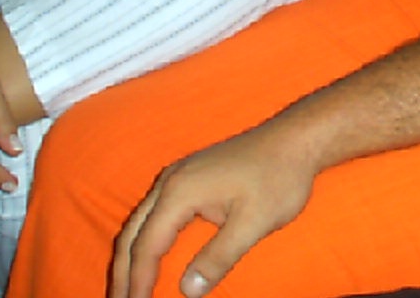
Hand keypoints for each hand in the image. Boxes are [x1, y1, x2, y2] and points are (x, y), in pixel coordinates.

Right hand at [110, 127, 315, 297]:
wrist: (297, 138)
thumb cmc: (279, 178)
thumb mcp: (253, 223)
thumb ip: (219, 257)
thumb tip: (187, 291)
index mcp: (180, 192)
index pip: (147, 246)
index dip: (138, 282)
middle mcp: (170, 181)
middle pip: (132, 234)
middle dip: (122, 273)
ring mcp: (178, 175)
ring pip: (139, 222)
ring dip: (130, 256)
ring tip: (127, 289)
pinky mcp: (189, 175)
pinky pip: (154, 212)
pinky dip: (144, 239)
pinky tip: (150, 256)